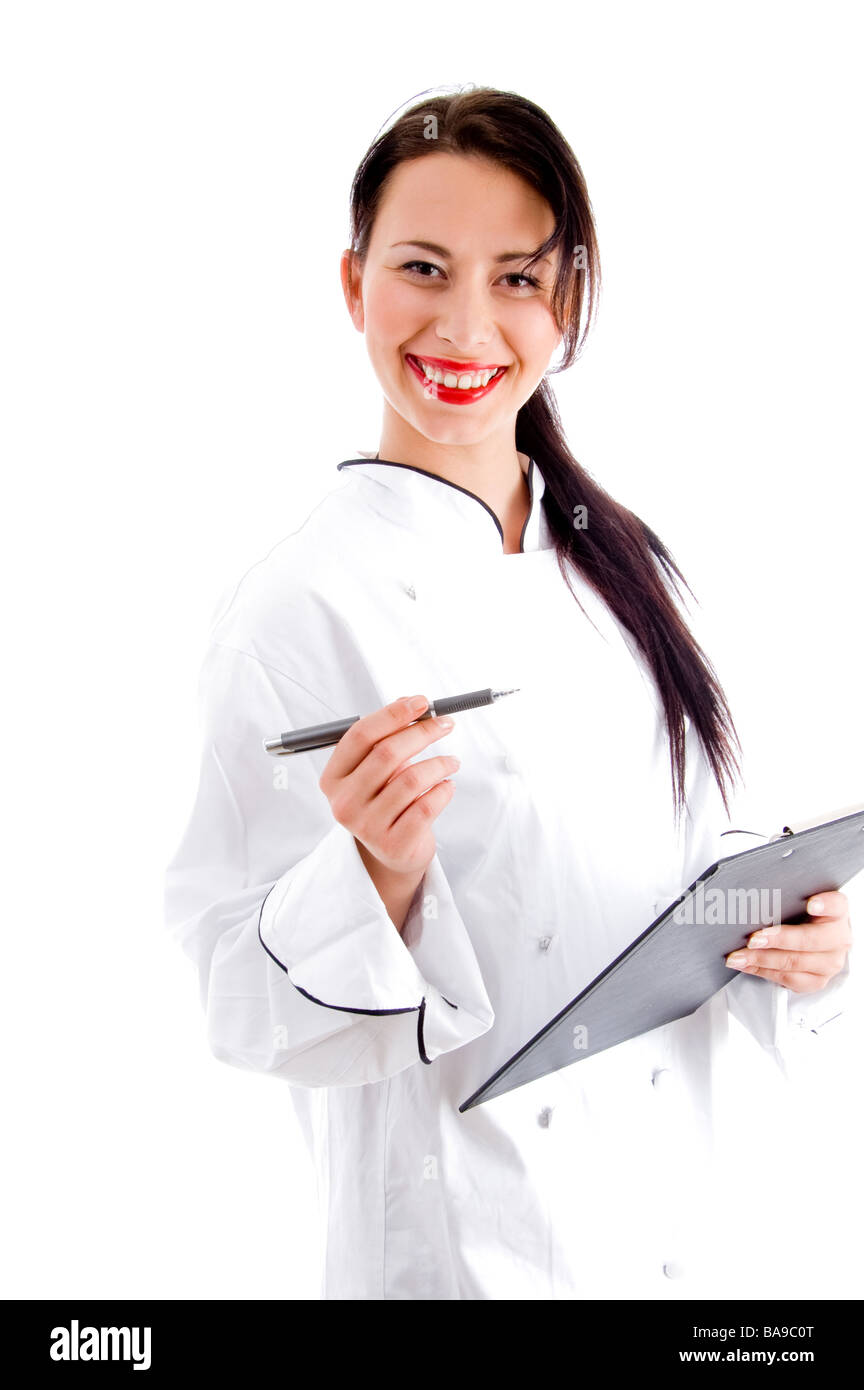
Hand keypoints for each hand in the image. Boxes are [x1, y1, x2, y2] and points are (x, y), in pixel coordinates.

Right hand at [319, 693, 459, 878]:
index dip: (393, 714)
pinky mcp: (393, 844)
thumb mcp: (377, 770)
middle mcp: (344, 802)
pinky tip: (447, 786)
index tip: (421, 702)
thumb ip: (387, 737)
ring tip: (451, 762)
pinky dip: (443, 790)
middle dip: (422, 732)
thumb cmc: (385, 800)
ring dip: (440, 763)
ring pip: (412, 779)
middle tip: (446, 723)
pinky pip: (426, 806)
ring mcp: (366, 826)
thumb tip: (409, 702)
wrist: (392, 852)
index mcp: (333, 777)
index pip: (360, 736)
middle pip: (386, 753)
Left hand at [725, 890, 851, 993]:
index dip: (825, 904)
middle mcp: (839, 938)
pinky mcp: (817, 980)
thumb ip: (785, 900)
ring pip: (795, 962)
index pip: (836, 905)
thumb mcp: (798, 903)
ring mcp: (830, 962)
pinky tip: (746, 965)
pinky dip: (763, 971)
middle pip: (810, 939)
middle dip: (779, 939)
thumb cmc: (802, 917)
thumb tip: (752, 898)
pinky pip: (788, 979)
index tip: (810, 904)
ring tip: (739, 955)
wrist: (815, 940)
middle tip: (754, 939)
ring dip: (762, 959)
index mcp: (837, 912)